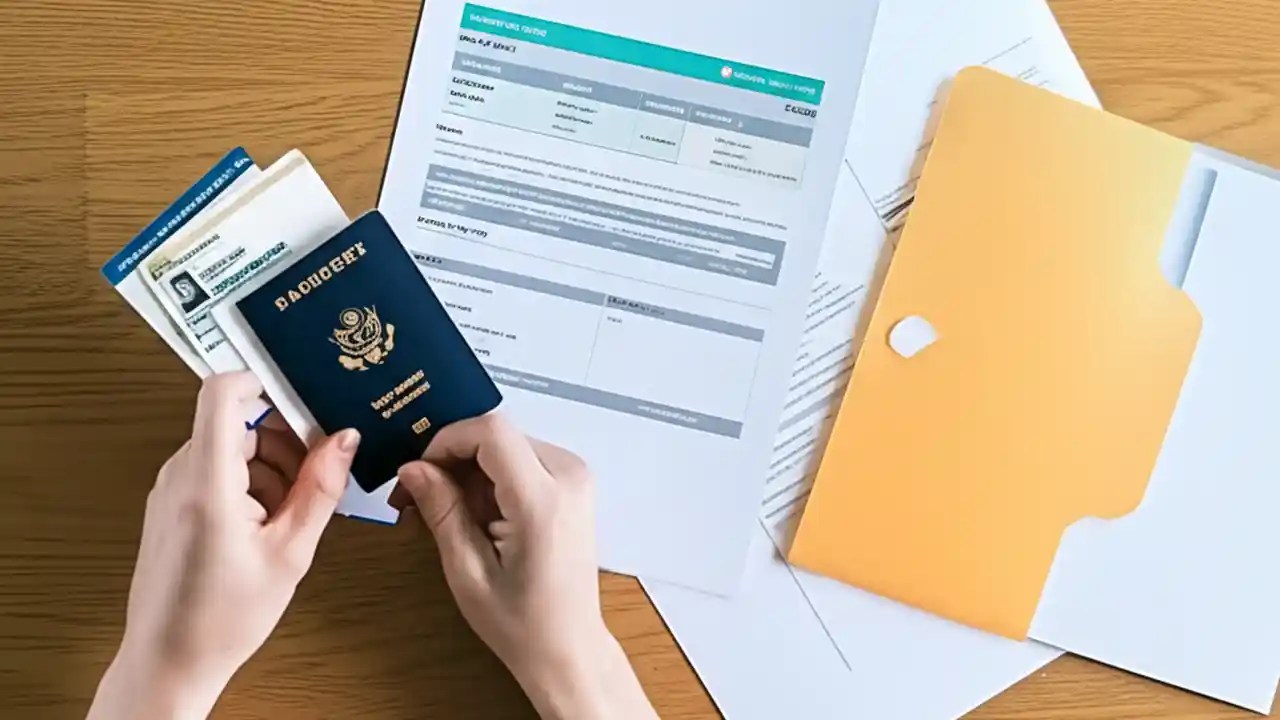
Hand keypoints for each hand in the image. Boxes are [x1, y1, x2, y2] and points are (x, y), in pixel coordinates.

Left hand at [88, 373, 358, 719]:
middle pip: (238, 423)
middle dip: (284, 443)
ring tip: (287, 518)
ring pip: (231, 448)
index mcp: (207, 484)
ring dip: (269, 469)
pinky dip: (249, 487)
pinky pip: (217, 471)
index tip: (301, 399)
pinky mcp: (171, 505)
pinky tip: (266, 528)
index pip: (223, 393)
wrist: (170, 663)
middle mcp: (180, 477)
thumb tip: (343, 439)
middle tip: (313, 482)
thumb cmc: (222, 619)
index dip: (264, 382)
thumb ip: (320, 489)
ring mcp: (170, 490)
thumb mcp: (291, 553)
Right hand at [393, 414, 655, 719]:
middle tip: (420, 497)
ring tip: (451, 516)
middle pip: (497, 435)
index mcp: (542, 501)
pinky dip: (493, 478)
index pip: (490, 431)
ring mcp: (576, 478)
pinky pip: (523, 459)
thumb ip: (442, 511)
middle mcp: (569, 478)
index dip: (446, 441)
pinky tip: (480, 516)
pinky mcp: (574, 484)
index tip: (419, 471)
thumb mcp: (468, 572)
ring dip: (472, 470)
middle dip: (454, 458)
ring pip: (507, 444)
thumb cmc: (524, 623)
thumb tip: (414, 468)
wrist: (569, 646)